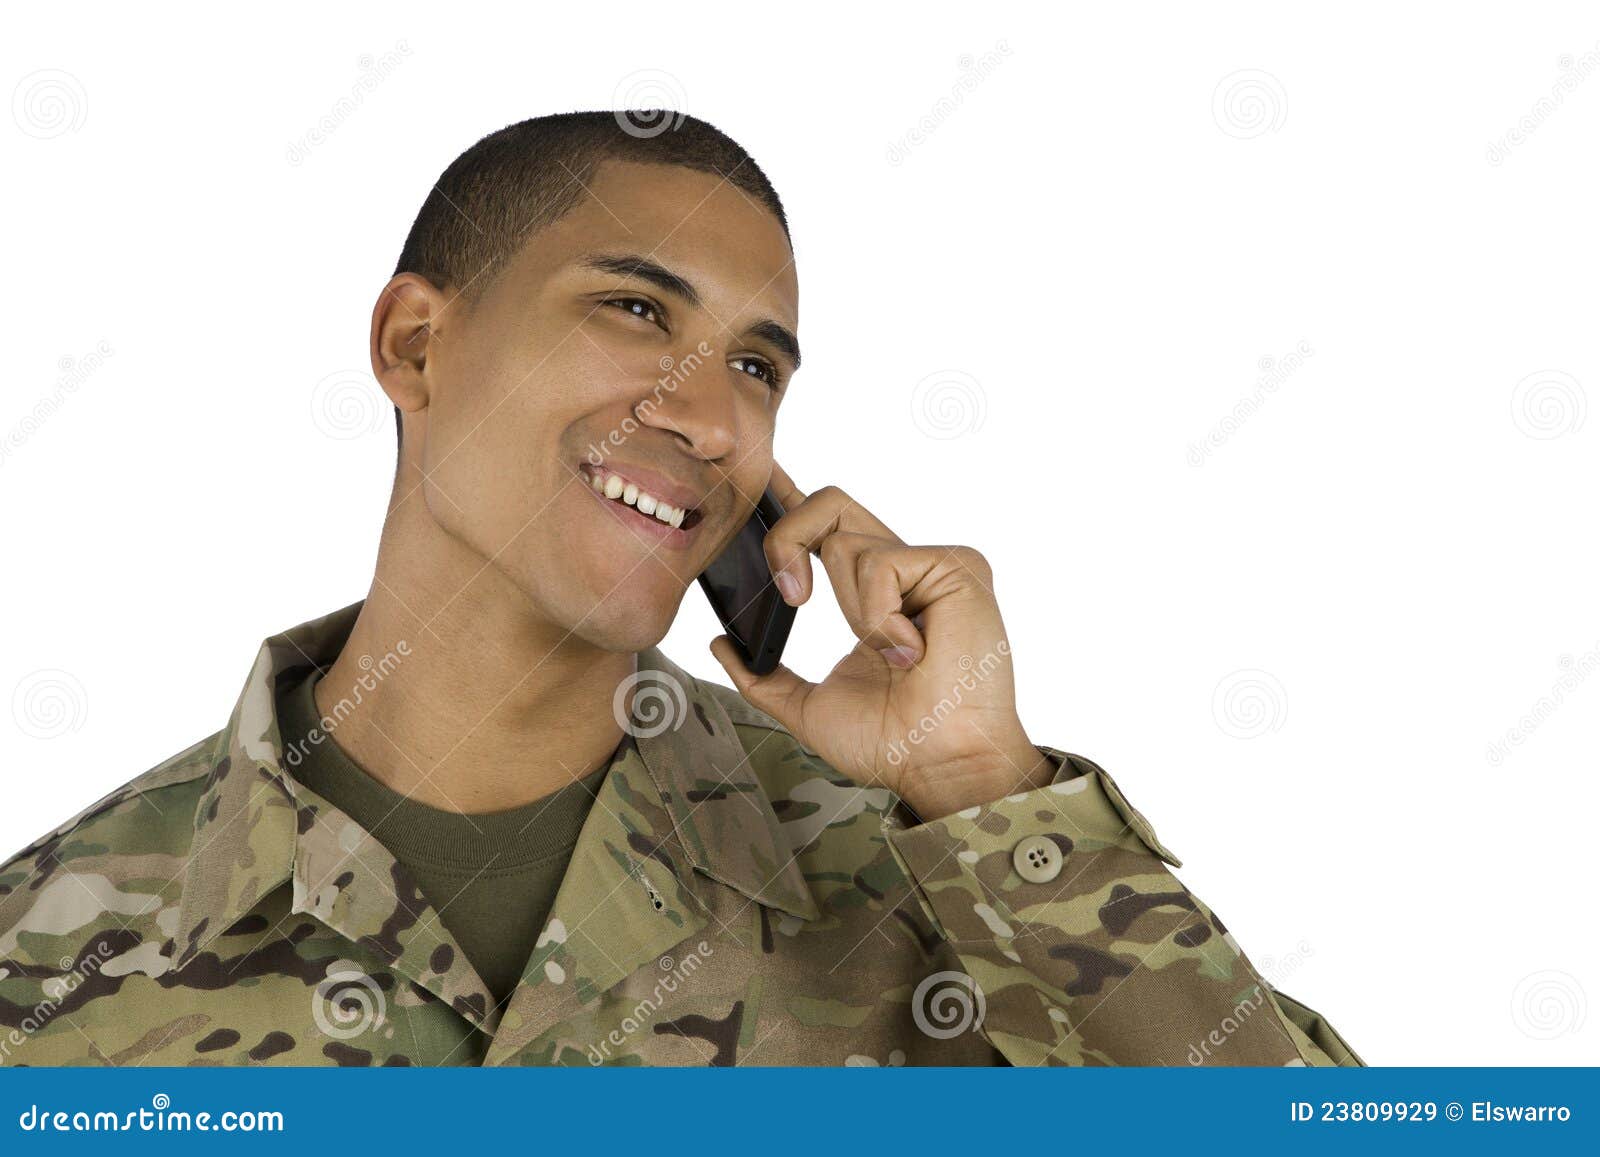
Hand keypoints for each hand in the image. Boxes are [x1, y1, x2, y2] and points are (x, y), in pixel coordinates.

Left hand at [709, 463, 1050, 819]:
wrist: (938, 764)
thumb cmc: (891, 743)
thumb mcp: (807, 708)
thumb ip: (762, 676)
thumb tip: (719, 644)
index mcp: (872, 594)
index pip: (826, 526)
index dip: (790, 494)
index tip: (758, 475)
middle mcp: (902, 570)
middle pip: (829, 503)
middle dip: (787, 539)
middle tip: (791, 599)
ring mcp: (930, 565)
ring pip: (845, 540)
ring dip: (854, 612)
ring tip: (895, 657)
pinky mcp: (955, 565)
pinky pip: (882, 563)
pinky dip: (882, 618)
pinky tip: (914, 652)